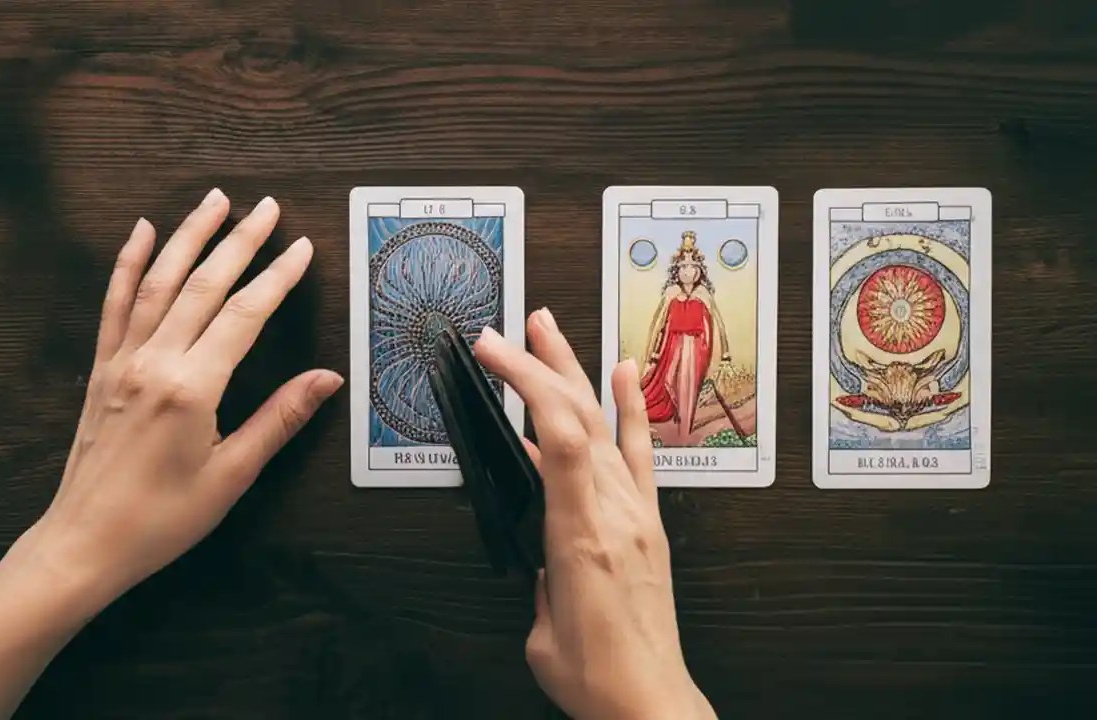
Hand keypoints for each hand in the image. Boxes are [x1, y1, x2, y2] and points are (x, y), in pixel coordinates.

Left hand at [29, 189, 341, 602]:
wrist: (84, 543)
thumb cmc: (161, 519)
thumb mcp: (232, 475)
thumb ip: (279, 419)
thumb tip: (326, 379)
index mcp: (192, 388)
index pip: (244, 314)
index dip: (277, 277)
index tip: (301, 247)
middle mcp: (154, 362)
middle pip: (204, 285)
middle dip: (239, 240)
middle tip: (267, 206)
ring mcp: (123, 361)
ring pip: (159, 281)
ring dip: (188, 236)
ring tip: (213, 199)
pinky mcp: (102, 369)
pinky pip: (115, 303)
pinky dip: (128, 263)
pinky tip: (141, 233)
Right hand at [474, 308, 714, 719]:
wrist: (652, 702)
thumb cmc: (596, 676)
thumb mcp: (539, 628)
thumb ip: (536, 575)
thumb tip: (537, 551)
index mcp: (580, 536)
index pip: (555, 437)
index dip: (525, 383)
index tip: (493, 351)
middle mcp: (616, 513)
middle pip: (578, 417)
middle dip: (539, 365)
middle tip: (507, 331)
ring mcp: (638, 513)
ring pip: (606, 425)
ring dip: (576, 372)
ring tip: (550, 330)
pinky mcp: (649, 522)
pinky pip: (640, 452)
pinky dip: (631, 408)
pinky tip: (622, 371)